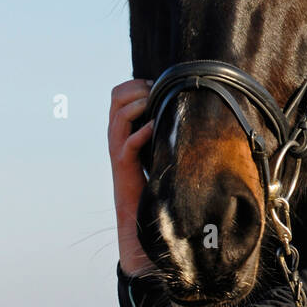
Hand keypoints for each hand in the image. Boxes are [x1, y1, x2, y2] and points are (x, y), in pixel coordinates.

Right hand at [108, 78, 156, 275]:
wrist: (141, 221)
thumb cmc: (156, 185)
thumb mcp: (162, 151)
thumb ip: (168, 132)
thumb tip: (192, 114)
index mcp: (124, 130)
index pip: (118, 95)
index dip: (134, 85)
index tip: (155, 85)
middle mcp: (118, 138)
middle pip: (115, 99)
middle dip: (135, 89)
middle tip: (154, 92)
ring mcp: (118, 152)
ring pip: (117, 116)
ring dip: (137, 105)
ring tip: (153, 105)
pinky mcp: (123, 168)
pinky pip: (126, 145)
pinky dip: (140, 133)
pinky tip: (155, 128)